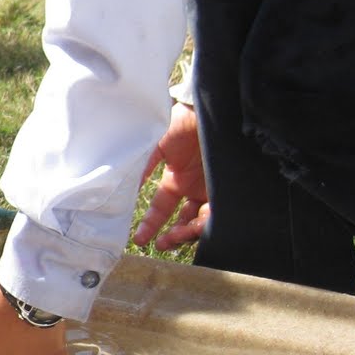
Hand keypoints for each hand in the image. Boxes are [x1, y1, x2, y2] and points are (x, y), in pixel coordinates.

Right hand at [133, 102, 209, 250]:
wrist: (211, 111)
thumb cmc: (182, 124)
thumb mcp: (156, 145)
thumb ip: (142, 167)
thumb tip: (125, 188)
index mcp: (176, 180)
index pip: (162, 209)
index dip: (151, 225)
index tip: (140, 239)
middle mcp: (194, 188)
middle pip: (183, 220)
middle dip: (172, 235)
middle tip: (163, 244)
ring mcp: (212, 190)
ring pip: (200, 221)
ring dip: (188, 233)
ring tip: (176, 237)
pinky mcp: (229, 190)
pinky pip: (218, 214)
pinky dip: (206, 224)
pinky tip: (195, 227)